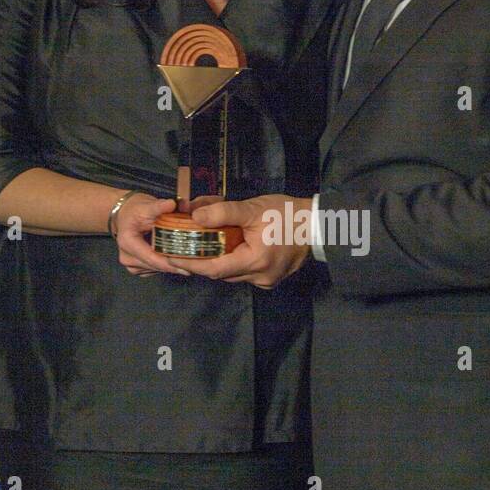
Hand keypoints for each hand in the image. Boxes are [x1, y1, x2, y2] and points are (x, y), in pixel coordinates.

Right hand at [113, 193, 193, 276]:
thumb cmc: (136, 210)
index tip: (189, 264)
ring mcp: (131, 264)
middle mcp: (127, 256)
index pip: (152, 258)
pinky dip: (165, 264)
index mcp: (128, 243)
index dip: (171, 263)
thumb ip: (159, 206)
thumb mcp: (147, 205)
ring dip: (172, 265)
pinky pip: (154, 269)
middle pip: (156, 266)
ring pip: (157, 269)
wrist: (125, 214)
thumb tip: (172, 204)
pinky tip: (174, 256)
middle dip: (175, 264)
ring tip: (188, 257)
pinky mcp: (136, 268)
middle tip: (195, 261)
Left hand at [165, 194, 313, 287]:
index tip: (169, 257)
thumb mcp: (253, 208)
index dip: (189, 263)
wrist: (319, 224)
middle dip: (201, 260)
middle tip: (183, 246)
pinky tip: (229, 247)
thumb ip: (223, 212)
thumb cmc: (286, 214)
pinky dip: (233, 260)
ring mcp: (267, 281)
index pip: (212, 268)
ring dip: (218, 260)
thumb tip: (194, 216)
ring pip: (232, 273)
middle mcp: (259, 277)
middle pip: (221, 272)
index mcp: (254, 262)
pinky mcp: (272, 277)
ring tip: (203, 244)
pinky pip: (245, 272)